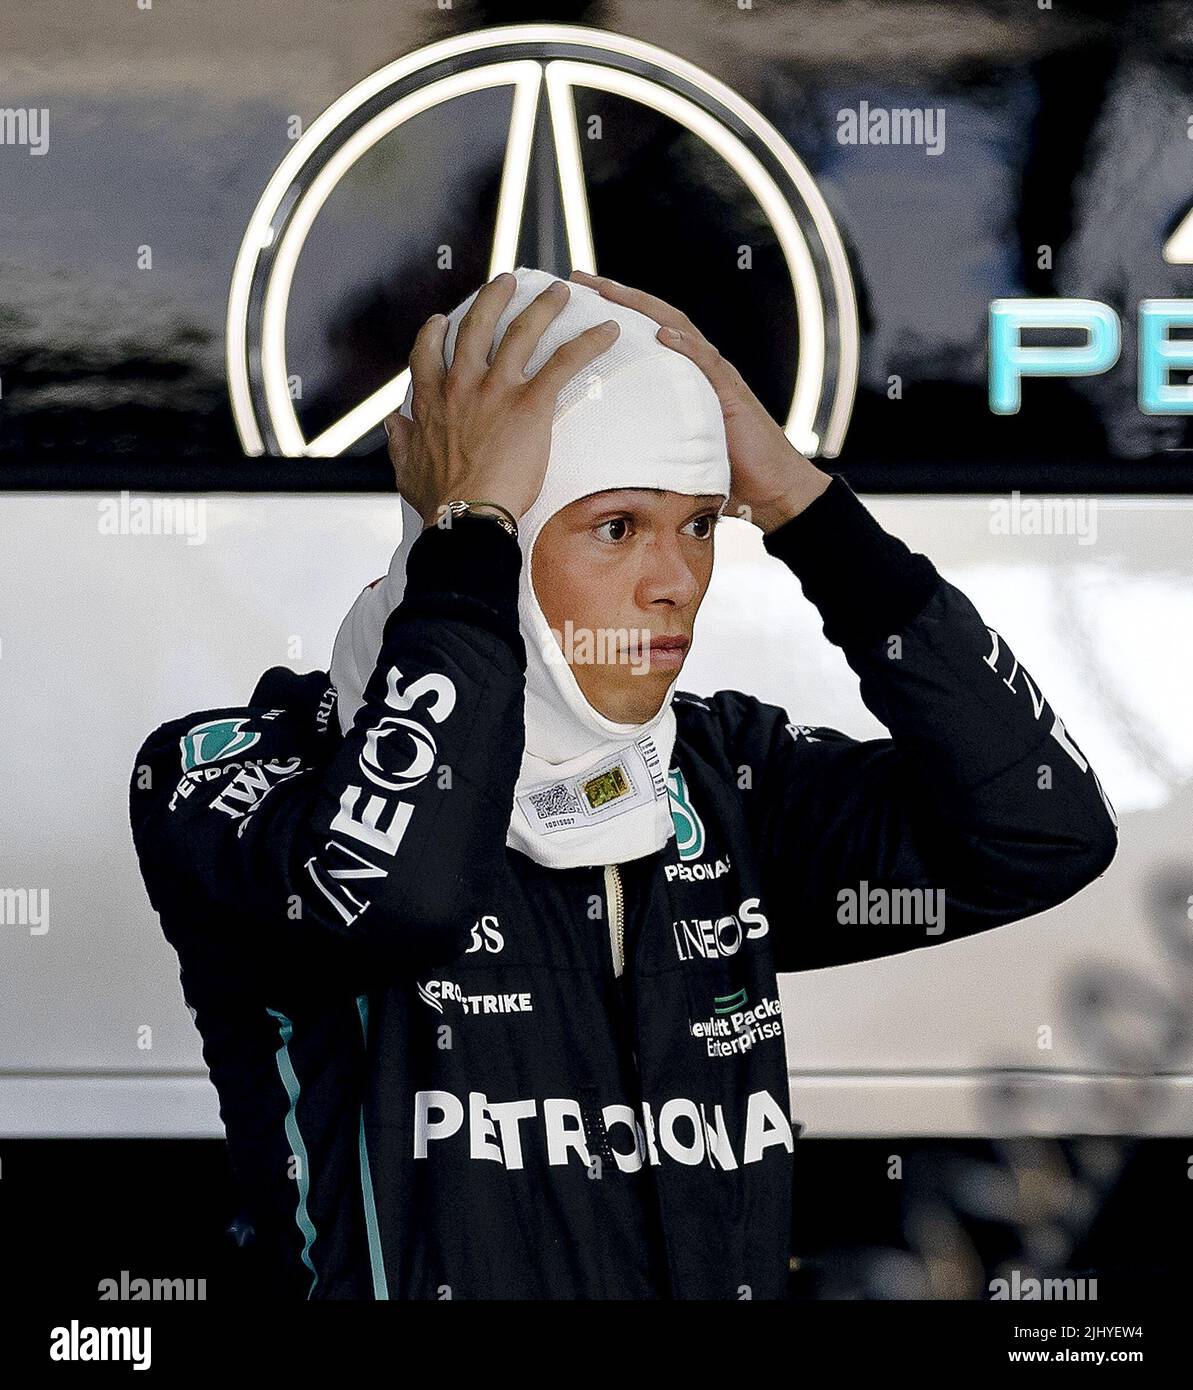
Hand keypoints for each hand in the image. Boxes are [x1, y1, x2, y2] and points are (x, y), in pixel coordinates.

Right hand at [385, 273, 619, 527]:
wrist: (466, 514)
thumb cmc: (439, 500)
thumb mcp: (406, 466)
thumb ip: (400, 441)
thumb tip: (391, 424)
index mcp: (431, 399)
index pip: (428, 352)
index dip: (436, 331)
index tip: (444, 319)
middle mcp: (462, 383)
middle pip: (477, 326)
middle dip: (494, 298)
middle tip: (508, 281)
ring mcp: (497, 389)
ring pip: (522, 332)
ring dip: (543, 307)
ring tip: (559, 291)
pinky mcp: (530, 402)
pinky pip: (564, 362)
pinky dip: (589, 343)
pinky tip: (609, 331)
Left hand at [569, 270, 830, 531]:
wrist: (774, 488)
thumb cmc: (728, 471)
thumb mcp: (677, 445)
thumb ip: (649, 432)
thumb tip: (607, 442)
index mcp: (686, 374)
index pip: (646, 331)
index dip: (613, 311)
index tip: (579, 296)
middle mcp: (701, 366)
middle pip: (657, 317)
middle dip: (618, 294)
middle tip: (579, 277)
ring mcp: (718, 377)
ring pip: (680, 328)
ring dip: (643, 308)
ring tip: (610, 291)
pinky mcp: (732, 396)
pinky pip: (707, 364)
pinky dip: (686, 346)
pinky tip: (663, 333)